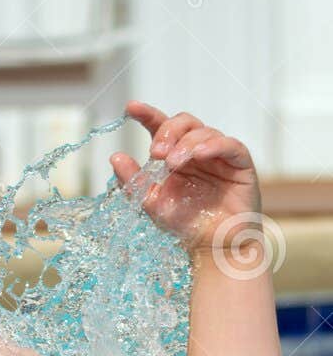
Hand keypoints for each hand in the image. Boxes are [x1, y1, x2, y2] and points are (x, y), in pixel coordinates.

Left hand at [110, 102, 261, 251]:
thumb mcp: (151, 203)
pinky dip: (214, 145)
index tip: (131, 108)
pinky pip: (229, 145)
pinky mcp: (240, 163)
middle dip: (167, 132)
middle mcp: (197, 151)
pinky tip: (199, 154)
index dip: (148, 115)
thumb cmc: (185, 224)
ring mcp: (219, 155)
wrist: (213, 246)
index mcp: (175, 156)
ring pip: (204, 132)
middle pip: (184, 123)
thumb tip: (115, 157)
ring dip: (186, 144)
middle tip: (156, 152)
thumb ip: (134, 181)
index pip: (161, 127)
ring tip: (173, 163)